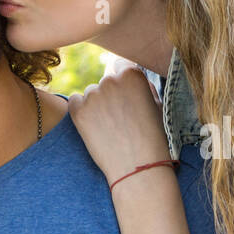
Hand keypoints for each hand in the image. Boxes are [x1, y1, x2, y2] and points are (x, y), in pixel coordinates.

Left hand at [66, 63, 171, 186]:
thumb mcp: (157, 106)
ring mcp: (92, 95)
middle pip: (106, 81)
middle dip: (111, 95)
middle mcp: (110, 80)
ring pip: (91, 93)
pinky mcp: (78, 111)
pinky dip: (82, 112)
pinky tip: (95, 127)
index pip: (122, 66)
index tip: (126, 97)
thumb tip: (132, 76)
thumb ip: (143, 86)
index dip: (124, 82)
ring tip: (110, 127)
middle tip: (120, 118)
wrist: (138, 168)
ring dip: (97, 104)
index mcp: (132, 75)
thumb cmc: (153, 139)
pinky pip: (76, 102)